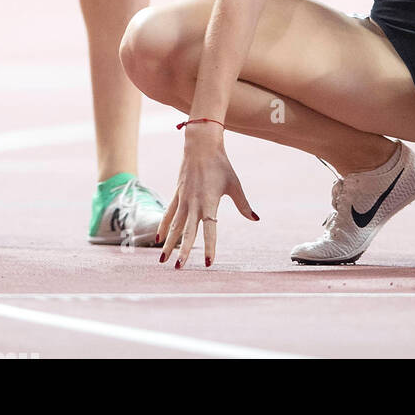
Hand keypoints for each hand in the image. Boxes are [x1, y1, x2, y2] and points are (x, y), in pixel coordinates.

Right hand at [158, 131, 258, 269]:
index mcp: (209, 203)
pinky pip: (168, 213)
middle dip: (183, 251)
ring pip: (175, 226)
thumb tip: (255, 219)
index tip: (209, 262)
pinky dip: (163, 226)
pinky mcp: (177, 194)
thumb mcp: (234, 184)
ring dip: (169, 243)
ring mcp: (183, 199)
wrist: (201, 146)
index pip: (210, 230)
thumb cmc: (221, 165)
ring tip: (163, 260)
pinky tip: (159, 239)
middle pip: (188, 232)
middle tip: (179, 268)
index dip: (210, 246)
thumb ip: (243, 205)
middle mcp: (194, 204)